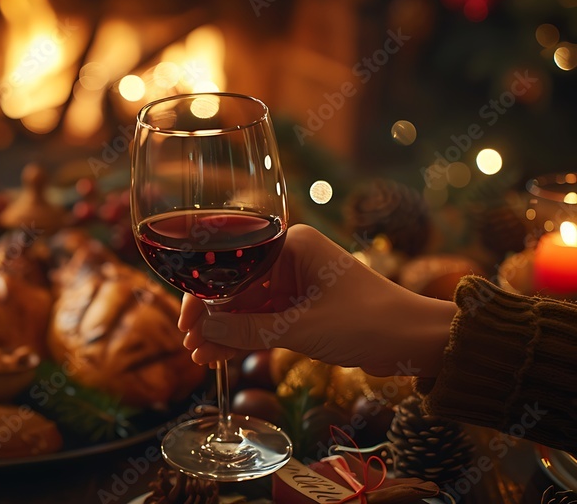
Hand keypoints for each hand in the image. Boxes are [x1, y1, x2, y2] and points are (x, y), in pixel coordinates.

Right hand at [179, 224, 454, 376]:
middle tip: (189, 342)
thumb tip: (202, 330)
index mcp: (291, 244)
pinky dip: (244, 338)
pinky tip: (220, 355)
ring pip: (247, 307)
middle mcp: (290, 258)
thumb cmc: (366, 322)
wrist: (415, 341)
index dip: (204, 295)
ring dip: (225, 332)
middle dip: (212, 318)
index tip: (186, 321)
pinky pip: (263, 320)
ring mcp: (296, 284)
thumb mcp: (300, 328)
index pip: (233, 265)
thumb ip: (247, 330)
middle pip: (236, 286)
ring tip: (200, 357)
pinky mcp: (303, 308)